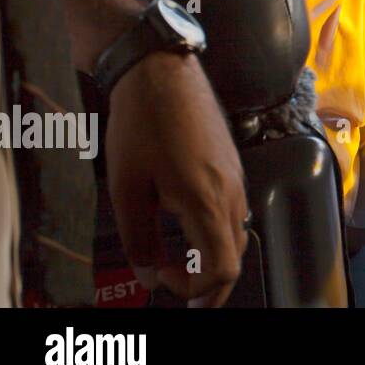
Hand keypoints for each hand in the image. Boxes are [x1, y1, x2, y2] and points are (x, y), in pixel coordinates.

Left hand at [106, 51, 247, 307]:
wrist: (162, 74)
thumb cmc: (142, 125)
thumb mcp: (127, 188)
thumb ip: (139, 238)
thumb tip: (148, 274)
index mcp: (207, 202)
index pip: (222, 269)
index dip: (194, 290)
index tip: (161, 280)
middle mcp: (231, 192)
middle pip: (235, 257)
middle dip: (208, 284)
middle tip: (177, 289)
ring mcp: (236, 177)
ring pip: (236, 235)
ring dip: (212, 258)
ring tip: (180, 262)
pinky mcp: (233, 165)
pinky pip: (233, 211)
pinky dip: (216, 233)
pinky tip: (187, 226)